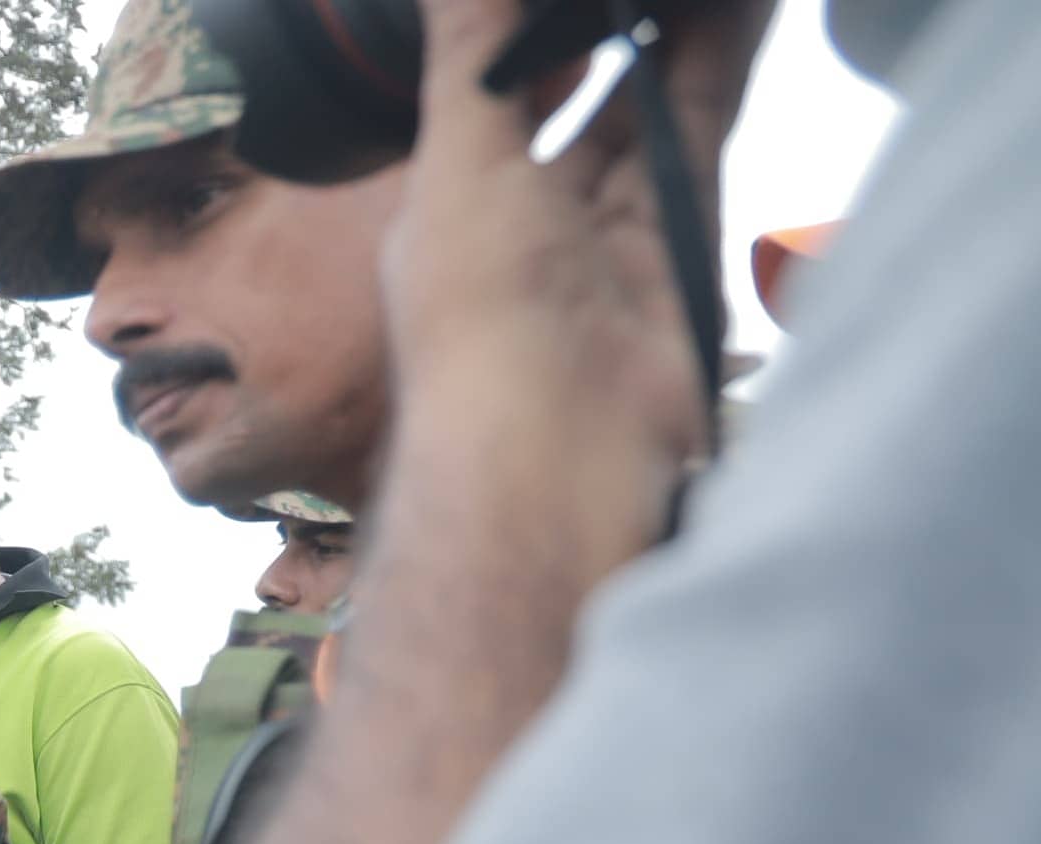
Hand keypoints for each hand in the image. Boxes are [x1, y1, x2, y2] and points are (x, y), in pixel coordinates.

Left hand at [386, 0, 773, 573]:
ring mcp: (610, 235)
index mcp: (455, 208)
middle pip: (580, 105)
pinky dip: (717, 63)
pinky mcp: (680, 245)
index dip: (523, 40)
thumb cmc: (481, 320)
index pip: (492, 102)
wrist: (563, 450)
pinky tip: (737, 7)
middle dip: (609, 30)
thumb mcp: (459, 160)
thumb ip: (468, 56)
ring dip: (673, 31)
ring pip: (647, 108)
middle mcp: (532, 222)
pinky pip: (696, 133)